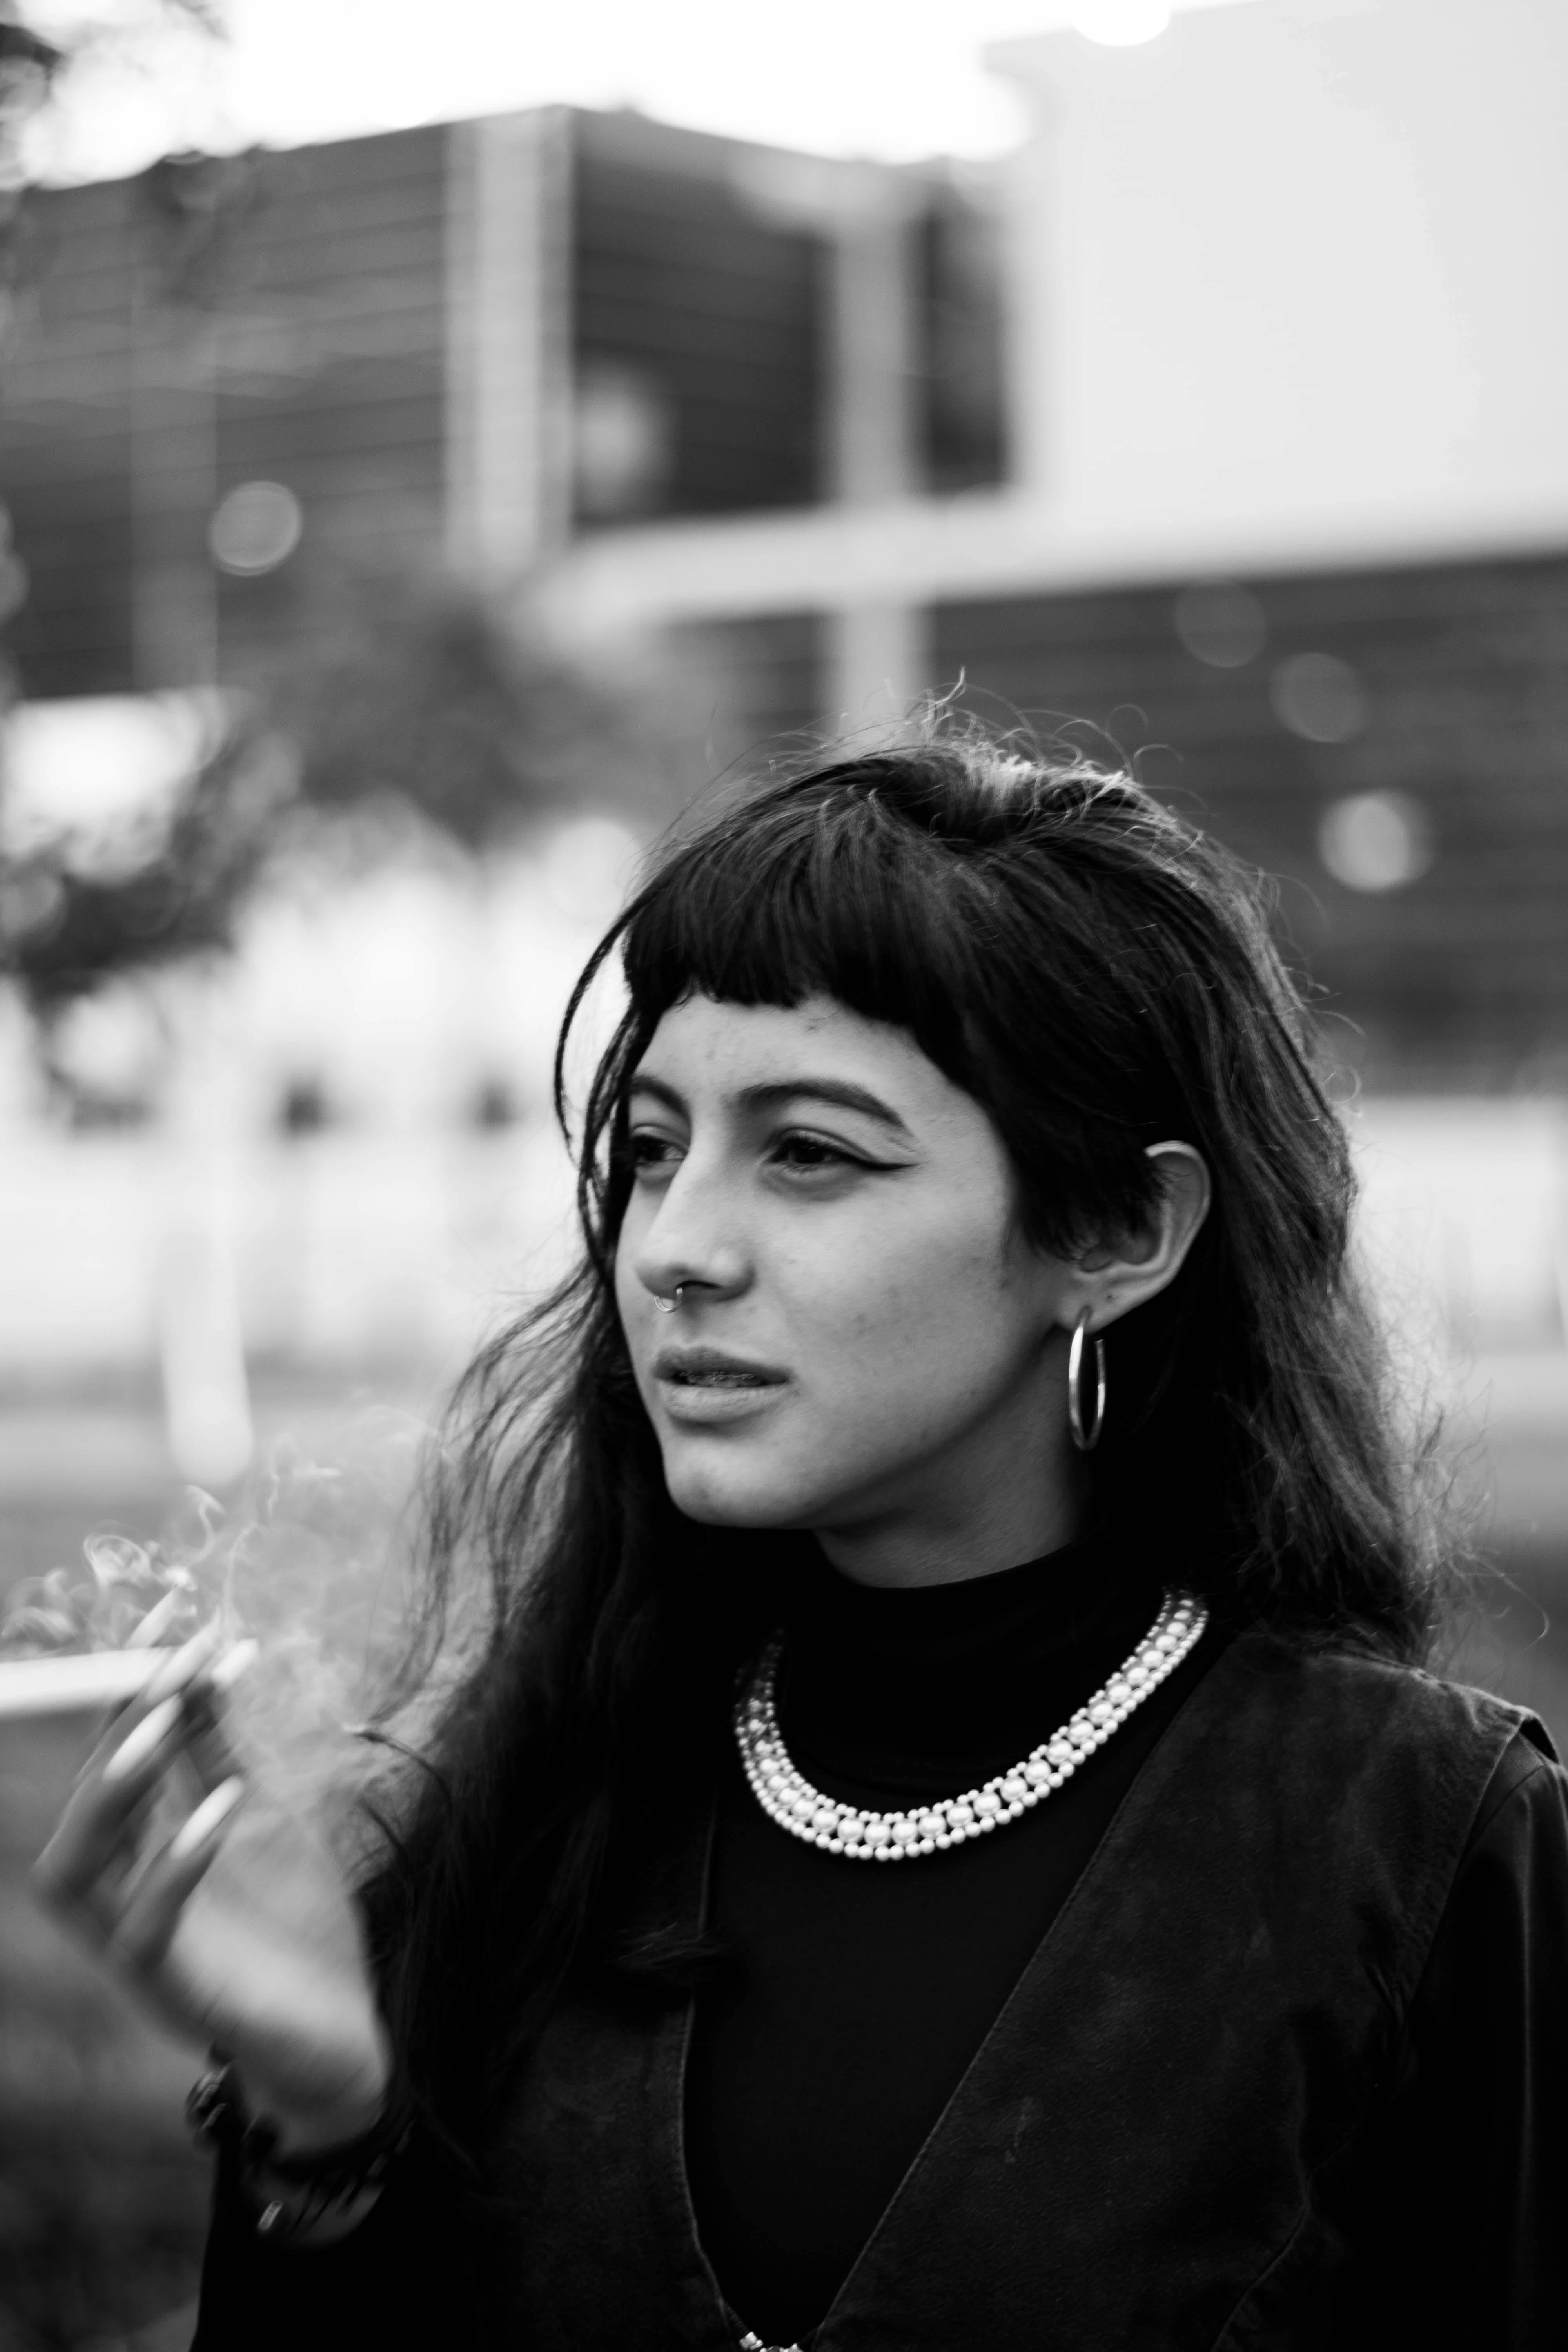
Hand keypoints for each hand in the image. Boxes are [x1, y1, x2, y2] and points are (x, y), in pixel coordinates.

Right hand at [33, 1626, 391, 2153]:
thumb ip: (224, 1753)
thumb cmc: (296, 1924)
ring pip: (72, 1870)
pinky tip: (219, 1811)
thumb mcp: (265, 1818)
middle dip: (121, 1720)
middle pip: (82, 1800)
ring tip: (168, 1723)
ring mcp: (132, 1944)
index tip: (171, 1606)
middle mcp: (119, 1891)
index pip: (114, 1750)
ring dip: (115, 1790)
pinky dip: (174, 1864)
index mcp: (141, 1845)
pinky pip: (142, 1928)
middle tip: (175, 1655)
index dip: (131, 1680)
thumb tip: (204, 1660)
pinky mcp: (166, 1988)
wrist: (342, 2031)